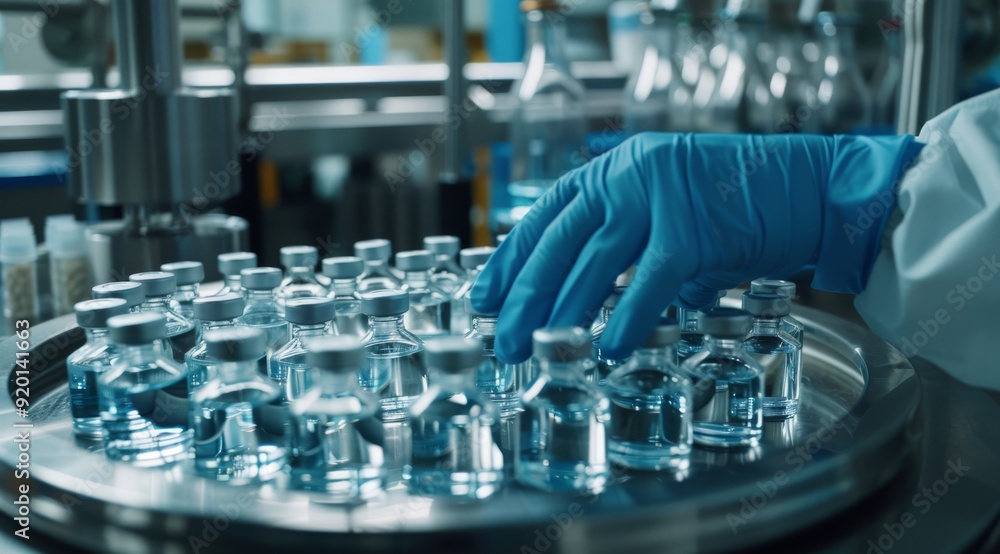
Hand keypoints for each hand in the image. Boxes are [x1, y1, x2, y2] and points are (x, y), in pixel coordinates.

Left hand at [471, 133, 922, 362]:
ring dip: (563, 313)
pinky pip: (648, 281)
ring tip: (540, 350)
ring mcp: (660, 197)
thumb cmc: (742, 204)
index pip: (545, 217)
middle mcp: (628, 175)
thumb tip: (590, 298)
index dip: (511, 260)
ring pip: (593, 262)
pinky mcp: (694, 228)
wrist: (813, 188)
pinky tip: (607, 347)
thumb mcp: (669, 213)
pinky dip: (627, 317)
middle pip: (559, 241)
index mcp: (615, 169)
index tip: (486, 297)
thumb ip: (628, 245)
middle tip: (502, 338)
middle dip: (526, 296)